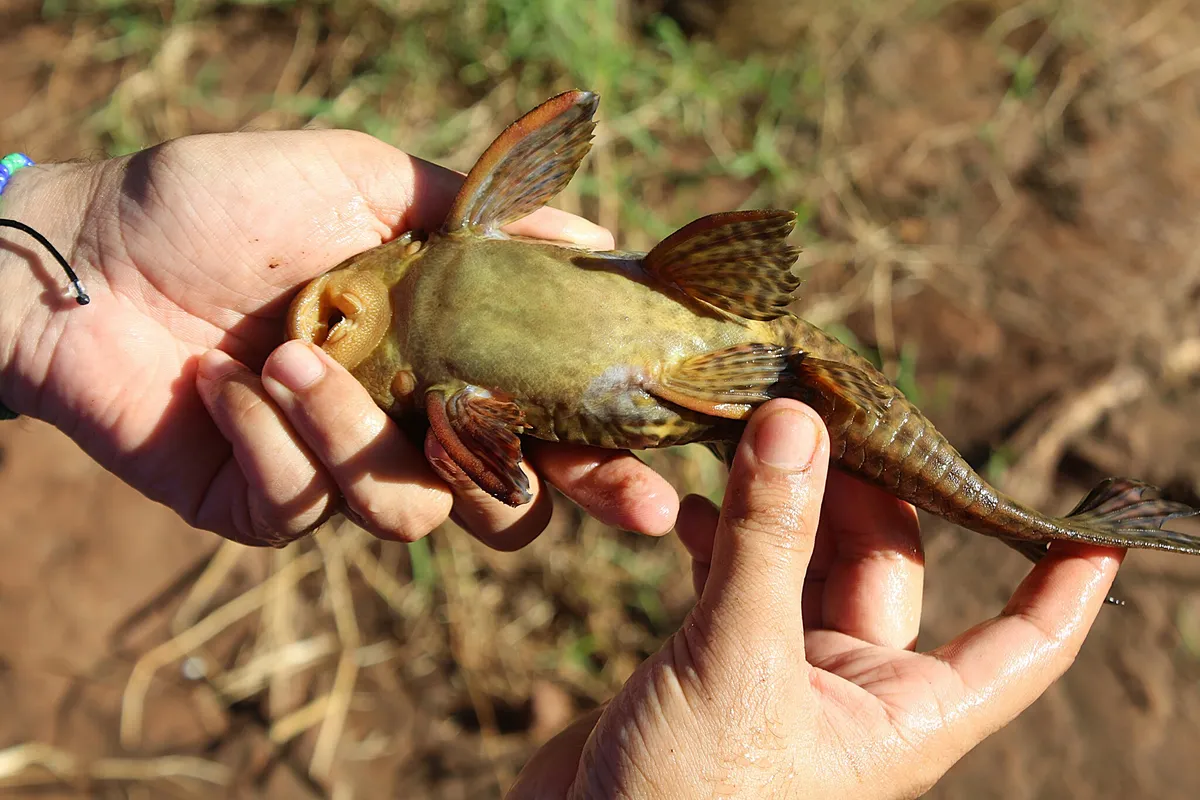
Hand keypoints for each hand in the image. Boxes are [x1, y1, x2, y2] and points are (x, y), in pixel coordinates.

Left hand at [0, 131, 678, 545]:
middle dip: (565, 496)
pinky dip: (274, 438)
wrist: (80, 258)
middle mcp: (404, 417)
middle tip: (627, 505)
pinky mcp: (268, 506)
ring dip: (364, 435)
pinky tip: (226, 383)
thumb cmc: (219, 204)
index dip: (608, 440)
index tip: (666, 456)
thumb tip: (604, 235)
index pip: (543, 409)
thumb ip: (485, 217)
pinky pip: (309, 506)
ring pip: (416, 515)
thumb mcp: (366, 181)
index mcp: (441, 349)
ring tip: (291, 356)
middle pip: (511, 497)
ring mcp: (338, 470)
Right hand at [509, 399, 1122, 798]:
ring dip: (786, 496)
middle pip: (892, 560)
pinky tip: (686, 502)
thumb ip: (768, 541)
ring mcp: (786, 666)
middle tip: (825, 405)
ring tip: (753, 428)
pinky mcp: (719, 653)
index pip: (1022, 642)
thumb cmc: (683, 799)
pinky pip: (742, 572)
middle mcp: (857, 685)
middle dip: (868, 484)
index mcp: (903, 711)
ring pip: (810, 554)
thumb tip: (796, 422)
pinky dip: (722, 530)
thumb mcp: (738, 663)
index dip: (1064, 580)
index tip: (1093, 517)